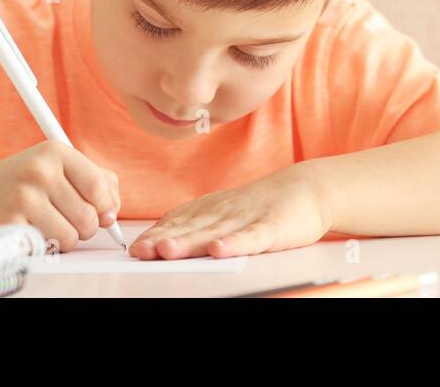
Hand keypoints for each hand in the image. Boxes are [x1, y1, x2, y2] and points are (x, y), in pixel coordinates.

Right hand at [0, 142, 120, 252]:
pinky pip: (47, 249)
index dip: (105, 206)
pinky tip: (34, 230)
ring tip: (49, 224)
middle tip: (69, 218)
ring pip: (70, 238)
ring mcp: (21, 199)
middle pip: (88, 217)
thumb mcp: (63, 166)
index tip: (100, 211)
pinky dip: (45, 246)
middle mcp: (37, 171)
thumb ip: (100, 182)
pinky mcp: (9, 225)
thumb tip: (111, 215)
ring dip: (65, 239)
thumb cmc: (30, 180)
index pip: (98, 187)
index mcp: (55, 152)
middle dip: (85, 226)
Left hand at [131, 164, 332, 259]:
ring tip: (166, 250)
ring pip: (213, 233)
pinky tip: (219, 250)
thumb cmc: (260, 206)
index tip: (135, 248)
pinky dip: (234, 244)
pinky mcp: (271, 227)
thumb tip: (157, 238)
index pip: (177, 224)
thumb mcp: (222, 212)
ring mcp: (246, 219)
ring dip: (189, 242)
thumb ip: (193, 225)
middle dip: (163, 240)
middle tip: (141, 250)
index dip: (155, 235)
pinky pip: (251, 237)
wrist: (304, 189)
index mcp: (209, 211)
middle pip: (189, 230)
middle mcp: (222, 213)